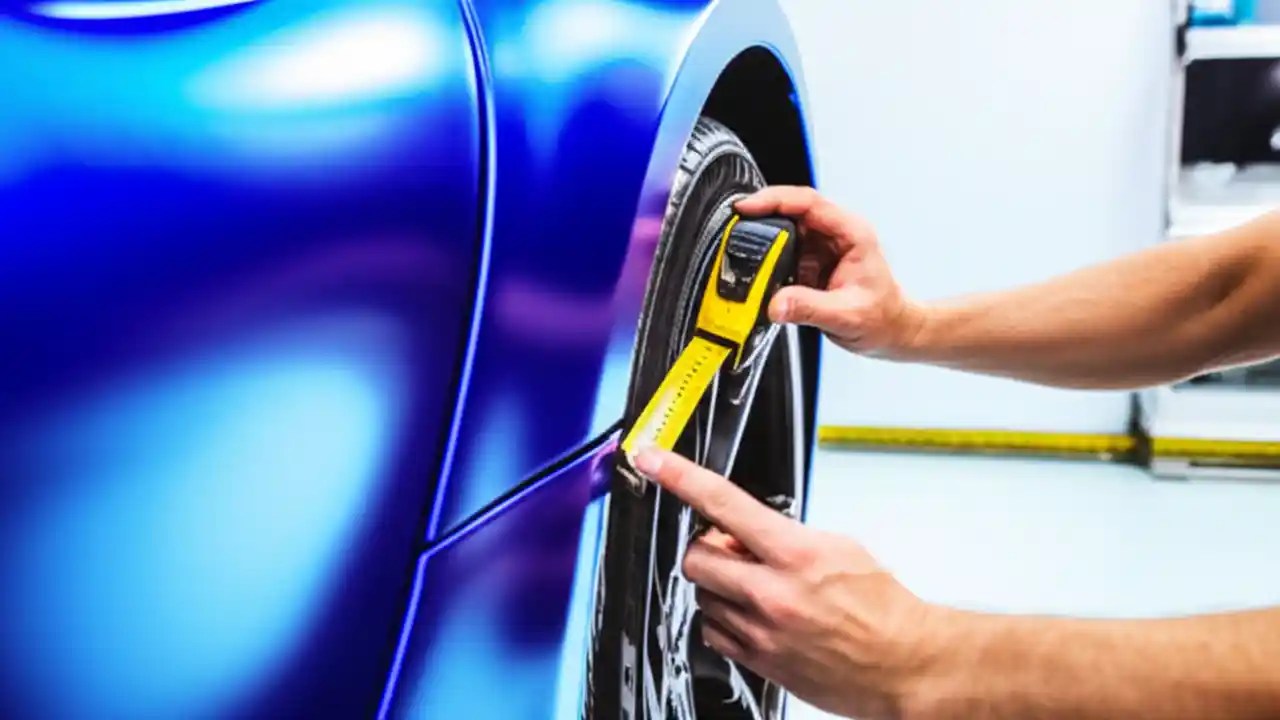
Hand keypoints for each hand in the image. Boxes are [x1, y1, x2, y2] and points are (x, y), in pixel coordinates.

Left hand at [633, 447, 940, 719]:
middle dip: (708, 548)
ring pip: (702, 595)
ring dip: (718, 585)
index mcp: (796, 555)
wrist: (904, 664)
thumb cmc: (882, 607)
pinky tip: (752, 615)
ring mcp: (761, 632)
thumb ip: (785, 535)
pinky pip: (712, 632)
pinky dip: (723, 618)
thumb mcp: (839, 547)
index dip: (680, 476)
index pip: (723, 503)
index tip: (653, 460)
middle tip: (733, 550)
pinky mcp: (759, 662)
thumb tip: (745, 532)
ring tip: (755, 587)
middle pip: (696, 557)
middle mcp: (772, 594)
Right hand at [736, 186, 924, 357]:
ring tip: (740, 247)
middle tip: (734, 224)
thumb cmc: (882, 318)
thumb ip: (809, 309)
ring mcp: (823, 247)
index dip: (775, 200)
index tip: (747, 207)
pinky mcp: (812, 261)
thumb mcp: (846, 315)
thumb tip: (776, 304)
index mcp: (851, 233)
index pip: (808, 203)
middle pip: (792, 210)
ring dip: (764, 238)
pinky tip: (757, 268)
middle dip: (762, 214)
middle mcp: (836, 234)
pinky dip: (768, 258)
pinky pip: (784, 251)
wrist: (891, 331)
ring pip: (786, 229)